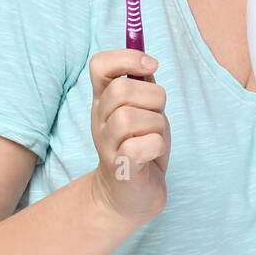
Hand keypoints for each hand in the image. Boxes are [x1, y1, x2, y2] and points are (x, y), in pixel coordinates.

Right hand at [87, 49, 169, 226]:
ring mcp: (107, 145)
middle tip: (156, 115)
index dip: (127, 58)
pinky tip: (153, 154)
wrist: (128, 196)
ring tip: (154, 137)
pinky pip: (141, 146)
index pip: (99, 65)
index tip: (150, 67)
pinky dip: (156, 147)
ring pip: (131, 118)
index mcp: (103, 100)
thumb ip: (144, 84)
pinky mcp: (120, 168)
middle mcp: (99, 120)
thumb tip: (148, 61)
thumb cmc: (140, 145)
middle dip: (153, 98)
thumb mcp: (143, 109)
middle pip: (121, 92)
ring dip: (156, 125)